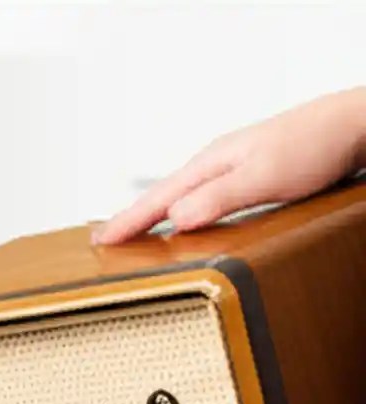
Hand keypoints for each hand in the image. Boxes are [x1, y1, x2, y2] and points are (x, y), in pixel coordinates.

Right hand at [94, 87, 365, 244]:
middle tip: (106, 237)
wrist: (354, 124)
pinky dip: (186, 212)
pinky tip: (190, 219)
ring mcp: (233, 170)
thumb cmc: (315, 144)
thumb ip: (218, 197)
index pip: (157, 200)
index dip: (128, 222)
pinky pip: (204, 200)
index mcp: (210, 164)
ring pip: (183, 197)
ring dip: (157, 215)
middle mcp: (216, 165)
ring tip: (138, 230)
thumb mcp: (262, 176)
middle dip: (133, 218)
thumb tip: (175, 217)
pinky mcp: (251, 178)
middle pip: (163, 196)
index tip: (101, 240)